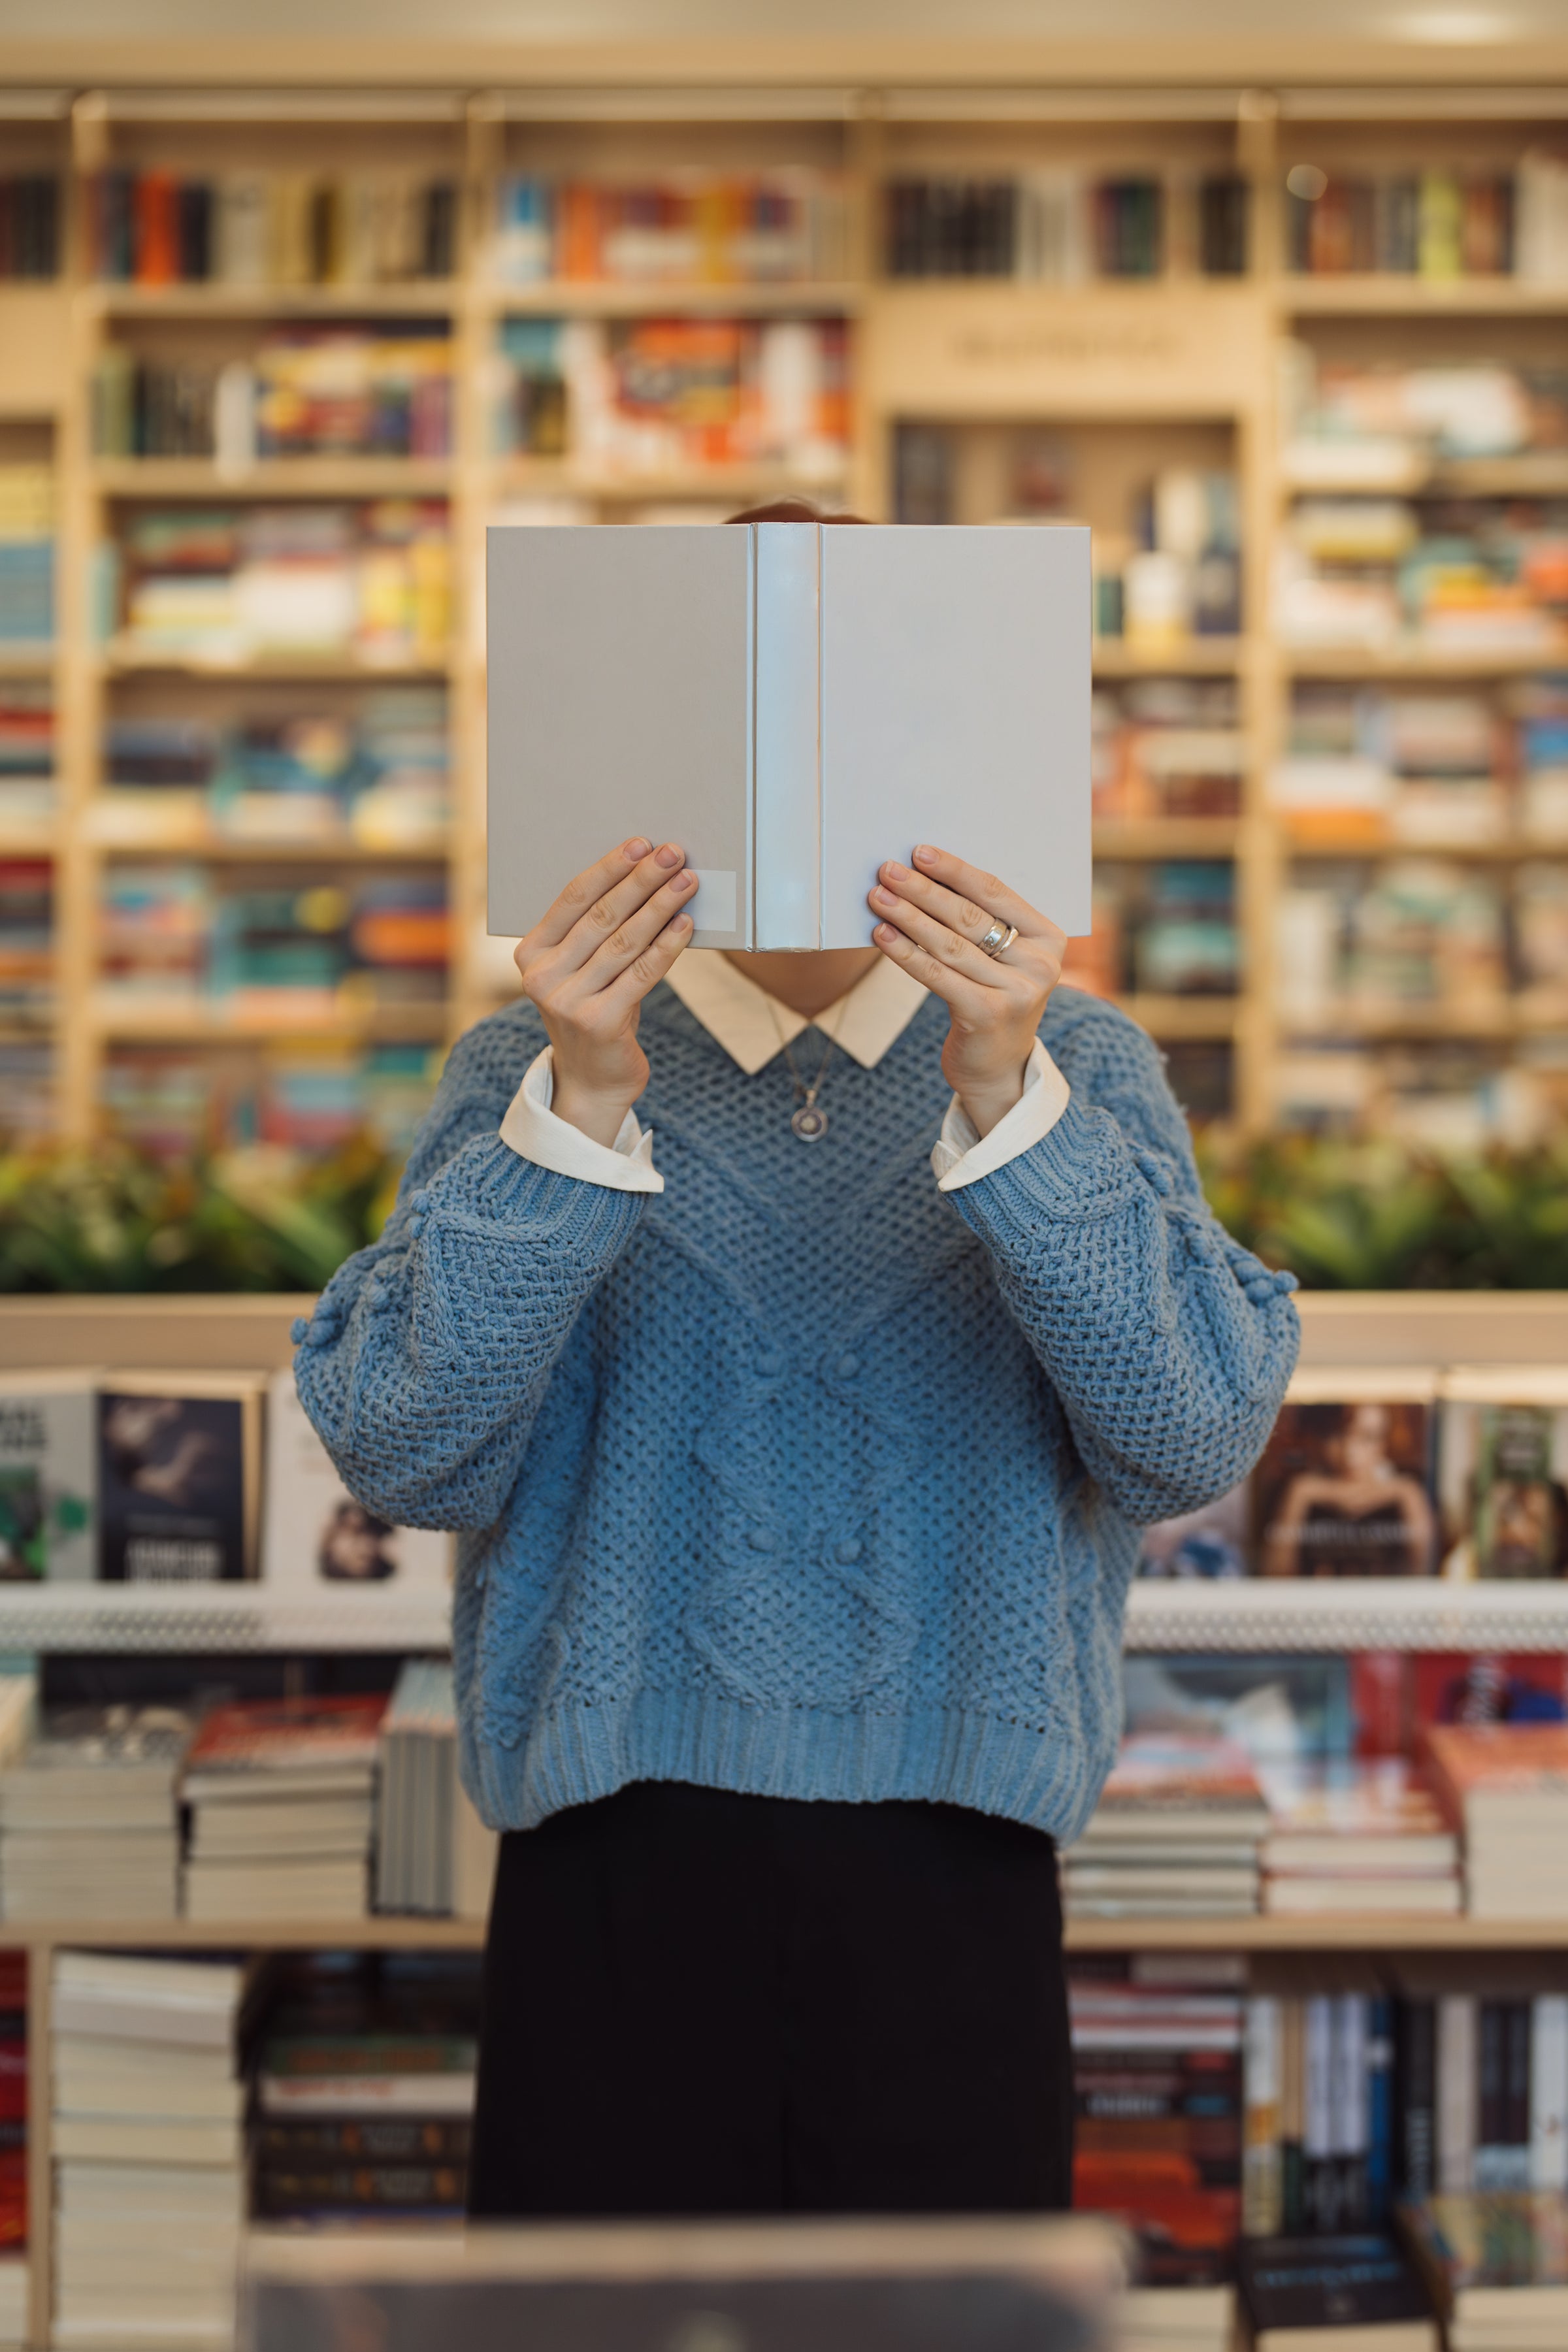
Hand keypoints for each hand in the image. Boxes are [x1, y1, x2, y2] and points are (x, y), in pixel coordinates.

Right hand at [514, 837, 697, 1145]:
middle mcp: (542, 977)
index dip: (609, 868)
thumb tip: (645, 878)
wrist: (592, 1082)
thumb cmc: (594, 1011)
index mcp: (530, 954)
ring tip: (687, 882)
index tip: (640, 844)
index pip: (572, 899)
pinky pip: (642, 973)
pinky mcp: (599, 1022)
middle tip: (672, 854)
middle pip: (601, 916)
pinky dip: (667, 946)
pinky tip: (685, 925)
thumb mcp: (582, 971)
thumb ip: (597, 933)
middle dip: (641, 880)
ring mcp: (568, 1002)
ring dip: (660, 907)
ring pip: (624, 941)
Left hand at [868, 844, 1064, 1138]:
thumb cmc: (992, 999)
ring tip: (877, 897)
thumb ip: (980, 923)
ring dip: (908, 917)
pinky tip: (882, 934)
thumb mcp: (1000, 959)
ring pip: (950, 944)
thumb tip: (926, 876)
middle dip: (924, 890)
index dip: (955, 871)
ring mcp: (1016, 993)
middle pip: (970, 917)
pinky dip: (905, 953)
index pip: (997, 893)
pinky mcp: (986, 1016)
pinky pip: (937, 975)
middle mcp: (1039, 965)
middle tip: (888, 870)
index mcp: (1048, 938)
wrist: (998, 1068)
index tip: (919, 853)